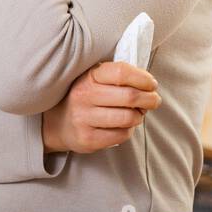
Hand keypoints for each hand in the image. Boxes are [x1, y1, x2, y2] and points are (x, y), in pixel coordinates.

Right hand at [41, 61, 160, 153]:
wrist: (57, 123)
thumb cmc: (86, 97)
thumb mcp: (95, 79)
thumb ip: (119, 76)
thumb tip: (149, 85)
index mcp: (89, 76)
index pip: (121, 72)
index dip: (143, 78)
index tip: (152, 84)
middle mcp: (83, 95)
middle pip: (130, 96)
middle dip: (149, 99)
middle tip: (154, 101)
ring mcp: (84, 118)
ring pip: (128, 118)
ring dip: (139, 116)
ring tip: (137, 114)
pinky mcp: (87, 139)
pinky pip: (121, 135)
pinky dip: (129, 131)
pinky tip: (124, 126)